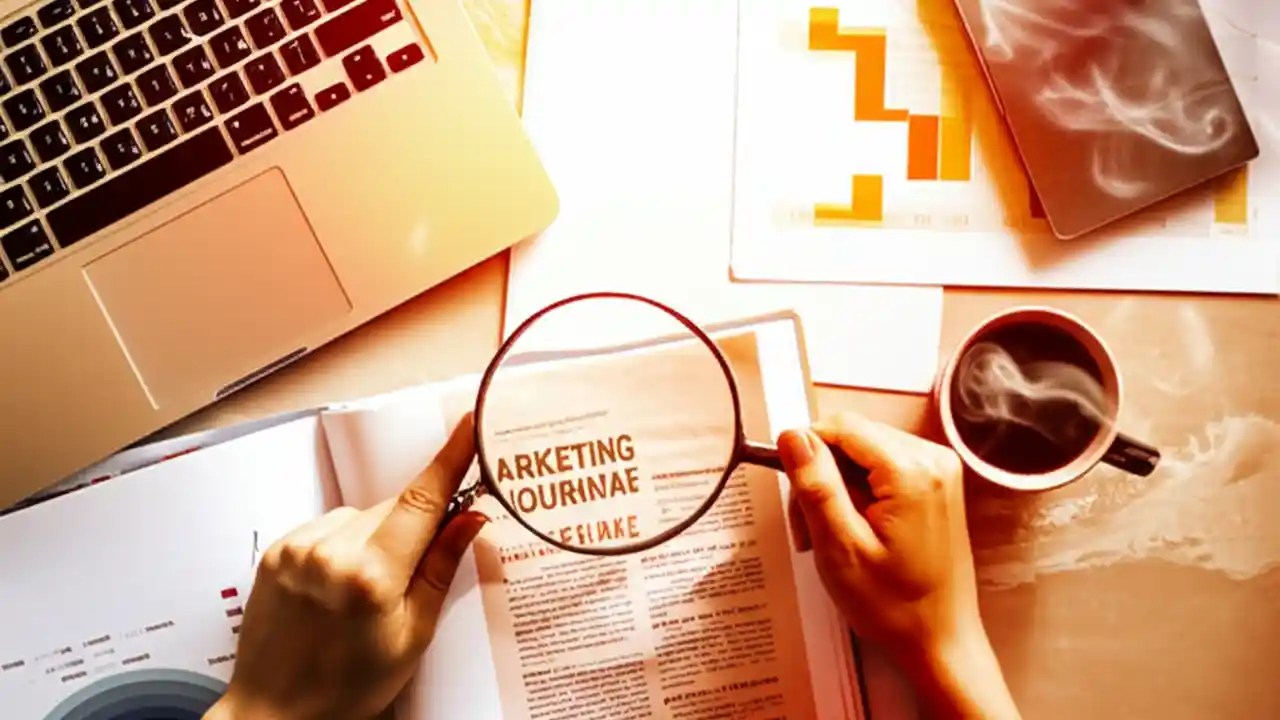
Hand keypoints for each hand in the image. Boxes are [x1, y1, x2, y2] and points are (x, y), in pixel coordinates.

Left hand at [205, 417, 487, 719]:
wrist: (275, 713)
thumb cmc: (349, 687)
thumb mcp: (412, 636)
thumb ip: (441, 569)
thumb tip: (472, 517)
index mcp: (371, 577)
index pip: (422, 501)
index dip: (451, 458)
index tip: (470, 424)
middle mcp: (330, 553)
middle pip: (394, 509)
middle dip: (412, 528)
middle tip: (411, 574)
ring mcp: (298, 549)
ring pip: (361, 515)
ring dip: (375, 536)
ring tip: (366, 592)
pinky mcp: (277, 550)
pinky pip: (328, 525)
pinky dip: (342, 544)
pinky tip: (339, 584)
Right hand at [778, 412, 1018, 719]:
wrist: (939, 640)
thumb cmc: (895, 606)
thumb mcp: (840, 548)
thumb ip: (816, 485)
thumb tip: (792, 436)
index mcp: (912, 471)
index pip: (841, 426)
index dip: (807, 453)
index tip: (796, 494)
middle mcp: (932, 458)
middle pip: (852, 436)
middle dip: (822, 475)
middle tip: (810, 527)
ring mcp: (938, 470)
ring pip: (863, 451)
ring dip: (838, 487)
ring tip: (833, 535)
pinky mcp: (935, 484)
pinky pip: (882, 467)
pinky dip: (859, 494)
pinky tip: (855, 529)